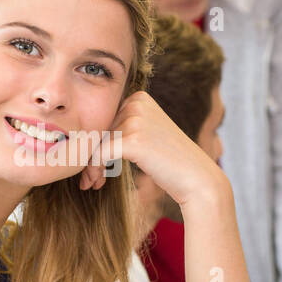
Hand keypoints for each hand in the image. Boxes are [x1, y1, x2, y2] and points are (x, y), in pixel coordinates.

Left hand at [78, 92, 226, 206]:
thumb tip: (83, 135)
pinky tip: (97, 183)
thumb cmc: (170, 162)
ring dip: (90, 166)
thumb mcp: (147, 134)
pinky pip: (99, 154)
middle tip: (91, 179)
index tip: (95, 164)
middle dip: (90, 154)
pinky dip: (94, 170)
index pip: (103, 118)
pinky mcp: (133, 140)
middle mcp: (137, 103)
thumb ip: (122, 127)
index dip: (95, 141)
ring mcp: (136, 119)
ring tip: (94, 183)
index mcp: (139, 97)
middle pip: (97, 129)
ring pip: (95, 142)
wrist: (197, 179)